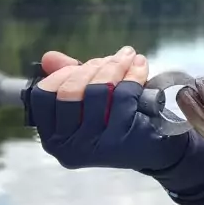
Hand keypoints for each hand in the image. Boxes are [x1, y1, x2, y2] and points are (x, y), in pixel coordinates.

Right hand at [24, 47, 203, 192]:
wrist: (161, 147)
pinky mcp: (123, 141)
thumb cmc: (122, 121)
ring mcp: (95, 146)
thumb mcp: (93, 101)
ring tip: (129, 56)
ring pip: (97, 90)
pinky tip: (140, 66)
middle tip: (116, 57)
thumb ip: (69, 79)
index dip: (62, 74)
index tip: (85, 63)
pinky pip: (123, 95)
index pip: (42, 97)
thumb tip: (49, 57)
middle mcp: (68, 148)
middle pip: (70, 91)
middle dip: (93, 66)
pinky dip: (133, 74)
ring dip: (115, 65)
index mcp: (53, 139)